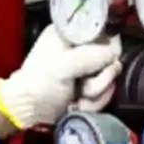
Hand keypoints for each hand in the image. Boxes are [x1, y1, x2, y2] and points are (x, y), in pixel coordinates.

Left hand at [0, 28, 121, 129]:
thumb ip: (91, 56)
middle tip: (83, 86)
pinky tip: (79, 104)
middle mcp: (80, 47)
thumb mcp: (63, 66)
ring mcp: (86, 68)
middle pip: (111, 57)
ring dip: (96, 93)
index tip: (105, 61)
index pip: (105, 31)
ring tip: (77, 97)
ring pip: (110, 78)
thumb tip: (114, 56)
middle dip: (101, 78)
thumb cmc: (38, 85)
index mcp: (70, 33)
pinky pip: (105, 92)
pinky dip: (94, 102)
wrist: (29, 111)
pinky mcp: (89, 85)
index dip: (108, 48)